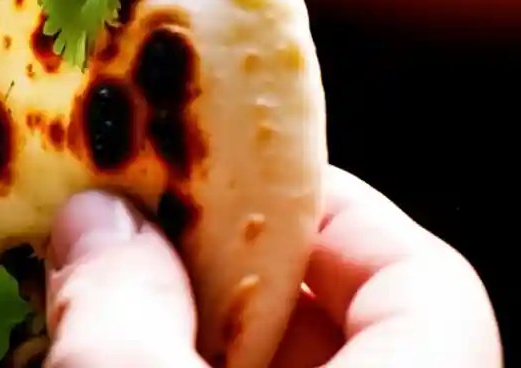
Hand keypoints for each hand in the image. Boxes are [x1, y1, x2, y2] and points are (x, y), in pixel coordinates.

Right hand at [44, 167, 502, 367]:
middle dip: (232, 269)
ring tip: (106, 302)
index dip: (327, 204)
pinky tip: (107, 364)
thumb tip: (99, 221)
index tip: (226, 171)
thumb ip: (127, 308)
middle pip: (346, 324)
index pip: (420, 273)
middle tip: (141, 234)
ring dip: (195, 335)